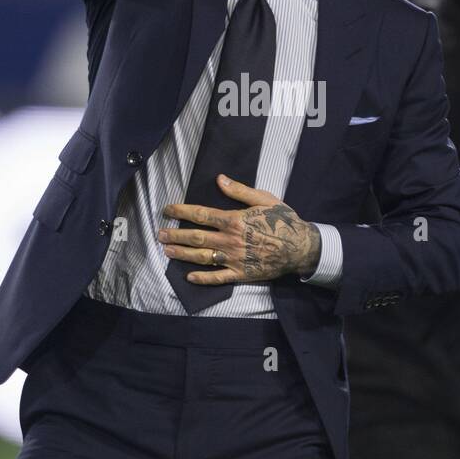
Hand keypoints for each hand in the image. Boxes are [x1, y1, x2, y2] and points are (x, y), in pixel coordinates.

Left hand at [158, 175, 320, 284]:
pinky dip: (202, 278)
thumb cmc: (283, 220)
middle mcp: (230, 240)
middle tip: (160, 233)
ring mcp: (234, 259)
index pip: (201, 215)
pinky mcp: (240, 274)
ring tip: (167, 250)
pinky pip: (217, 278)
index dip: (182, 211)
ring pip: (202, 257)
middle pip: (196, 237)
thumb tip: (219, 180)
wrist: (300, 247)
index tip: (168, 210)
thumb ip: (239, 191)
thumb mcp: (264, 199)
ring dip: (182, 254)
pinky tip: (188, 276)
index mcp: (234, 220)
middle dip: (176, 234)